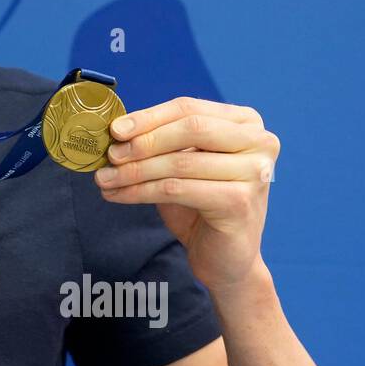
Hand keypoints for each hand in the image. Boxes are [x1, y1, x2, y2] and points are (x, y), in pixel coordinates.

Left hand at [93, 96, 278, 295]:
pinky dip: (141, 191)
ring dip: (134, 171)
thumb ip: (160, 140)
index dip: (148, 117)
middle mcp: (260, 142)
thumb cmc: (201, 204)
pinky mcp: (240, 202)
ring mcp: (254, 172)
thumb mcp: (182, 162)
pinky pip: (177, 189)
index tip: (115, 129)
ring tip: (104, 179)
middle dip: (143, 142)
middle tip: (110, 155)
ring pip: (180, 162)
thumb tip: (117, 129)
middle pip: (189, 128)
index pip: (189, 108)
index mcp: (246, 122)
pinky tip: (118, 195)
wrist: (226, 257)